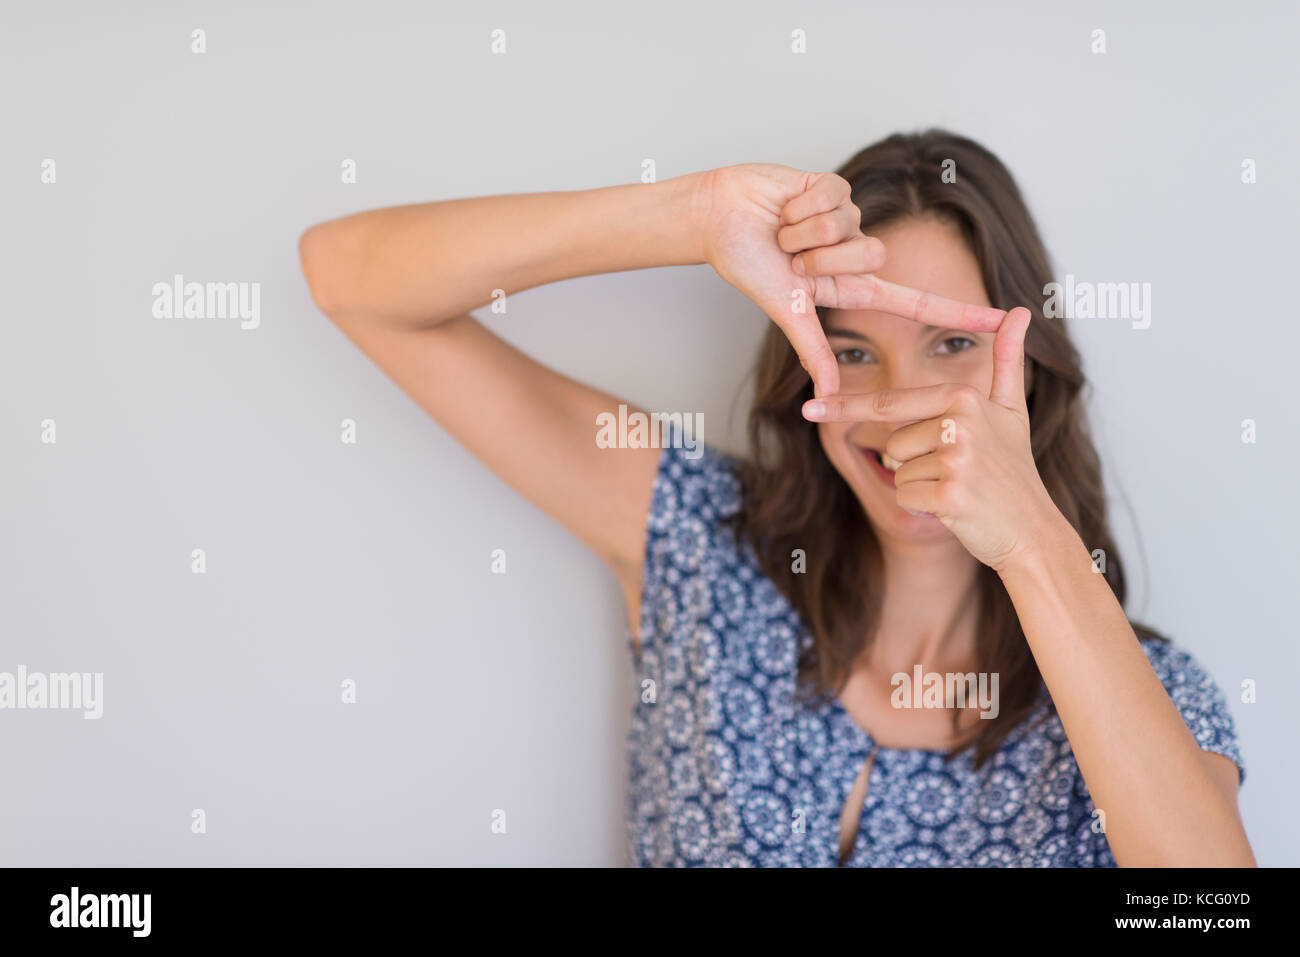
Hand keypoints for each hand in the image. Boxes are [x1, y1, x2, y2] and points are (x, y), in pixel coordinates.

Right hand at [697, 164, 1006, 395]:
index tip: (1004, 320)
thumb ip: (812, 350)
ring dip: (804, 232)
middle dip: (821, 258)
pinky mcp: (834, 185)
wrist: (717, 217)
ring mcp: (847, 218)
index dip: (959, 311)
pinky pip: (832, 197)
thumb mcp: (785, 310)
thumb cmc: (745, 262)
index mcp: (848, 286)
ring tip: (782, 231)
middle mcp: (853, 252)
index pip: (915, 302)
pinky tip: (783, 205)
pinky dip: (798, 206)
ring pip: (848, 227)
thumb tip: (827, 394)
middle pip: (871, 257)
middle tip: (790, 255)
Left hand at [800, 306, 1064, 569]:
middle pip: (892, 443)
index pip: (889, 403)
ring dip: (921, 485)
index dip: (845, 406)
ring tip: (960, 487)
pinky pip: (906, 496)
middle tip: (959, 472)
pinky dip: (924, 507)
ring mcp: (956, 458)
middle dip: (915, 463)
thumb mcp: (1012, 410)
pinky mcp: (950, 494)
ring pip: (897, 471)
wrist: (1032, 529)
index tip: (809, 405)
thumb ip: (1008, 360)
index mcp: (963, 397)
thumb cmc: (1013, 469)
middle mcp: (959, 422)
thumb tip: (1019, 310)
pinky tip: (957, 507)